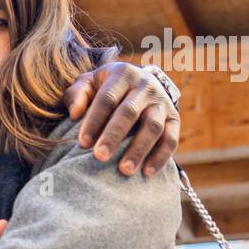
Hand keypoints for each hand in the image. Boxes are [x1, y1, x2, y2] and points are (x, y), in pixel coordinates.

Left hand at [62, 62, 178, 177]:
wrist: (139, 81)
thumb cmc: (105, 87)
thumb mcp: (89, 83)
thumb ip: (77, 94)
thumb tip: (74, 113)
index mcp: (122, 75)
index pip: (107, 98)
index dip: (94, 120)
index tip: (82, 143)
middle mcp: (145, 86)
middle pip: (129, 112)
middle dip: (114, 136)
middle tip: (100, 157)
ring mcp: (162, 102)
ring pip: (153, 126)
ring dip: (139, 149)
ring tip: (124, 170)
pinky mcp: (174, 118)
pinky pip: (171, 139)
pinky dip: (161, 156)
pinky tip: (147, 173)